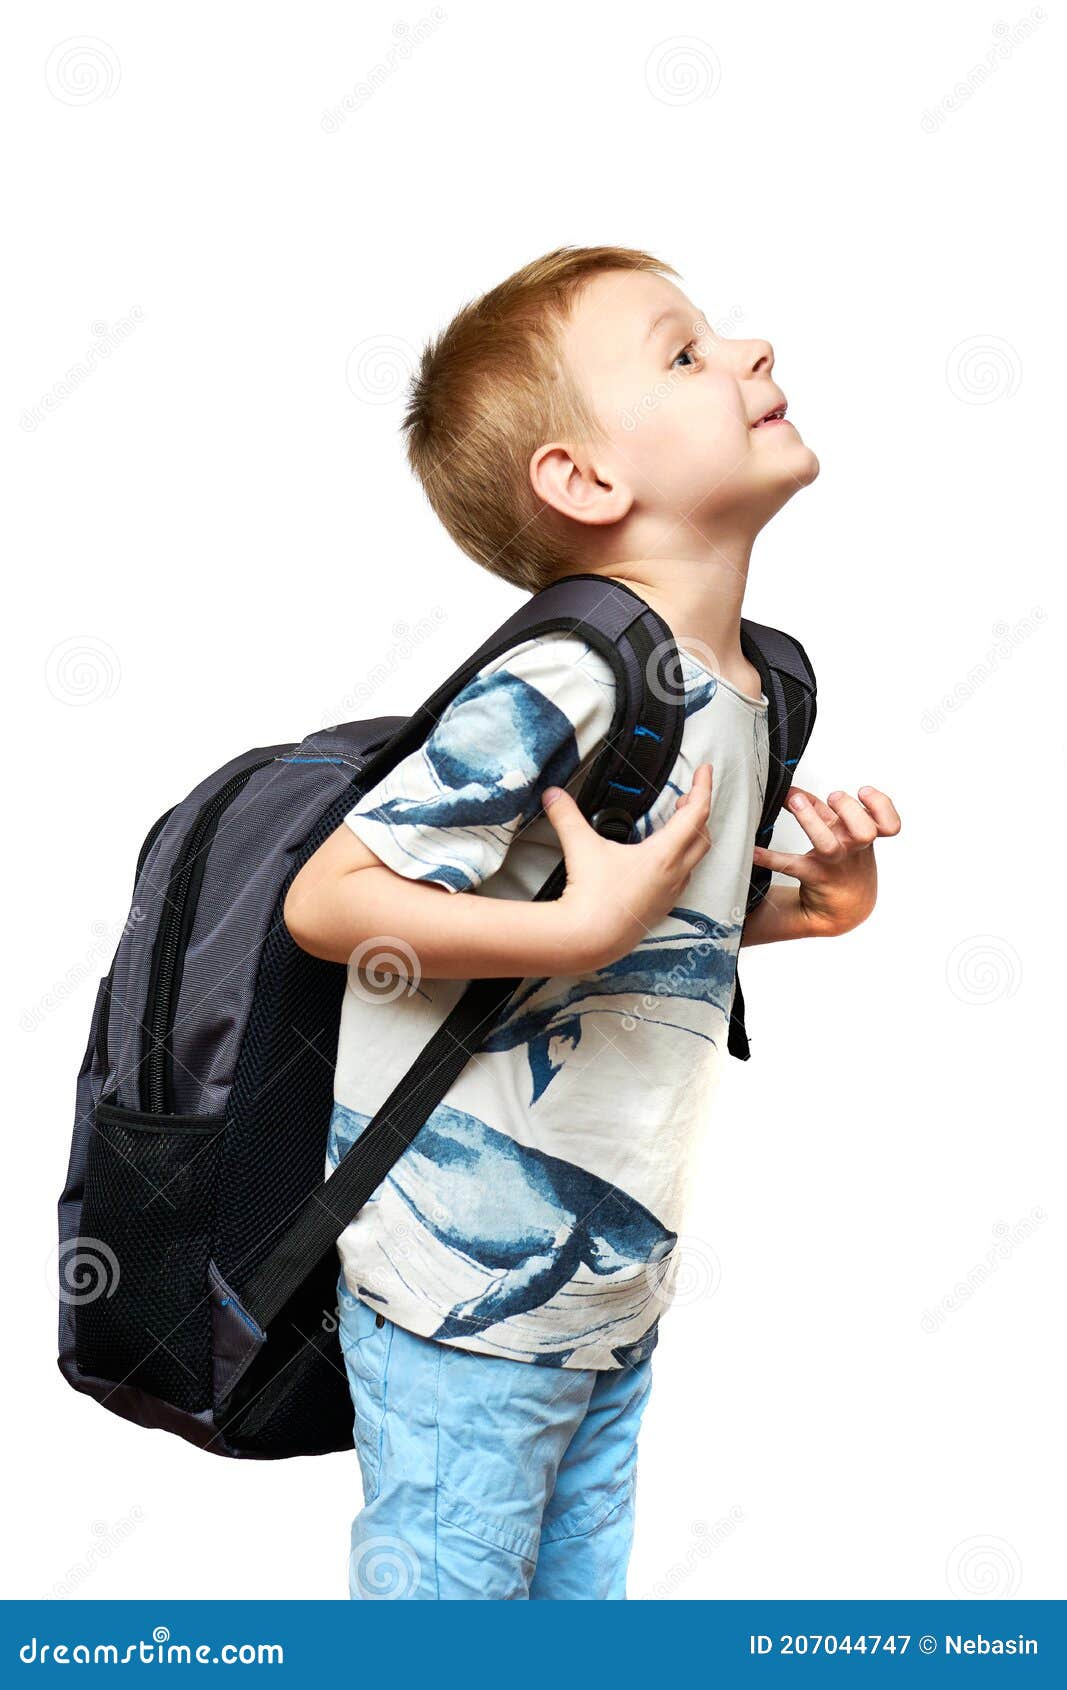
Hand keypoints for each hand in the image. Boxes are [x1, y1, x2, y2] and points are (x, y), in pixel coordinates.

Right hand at [542, 764, 713, 969]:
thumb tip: (553, 794)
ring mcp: (669, 894)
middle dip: (699, 812)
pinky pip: (682, 879)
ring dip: (692, 837)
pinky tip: (662, 860)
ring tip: (677, 824)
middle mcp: (674, 875)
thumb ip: (567, 816)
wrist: (590, 940)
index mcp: (664, 855)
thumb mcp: (580, 847)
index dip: (703, 787)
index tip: (705, 770)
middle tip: (687, 796)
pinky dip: (681, 861)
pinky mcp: (660, 909)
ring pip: (695, 859)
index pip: (696, 813)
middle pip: (702, 836)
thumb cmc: (592, 898)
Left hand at [752, 784, 900, 936]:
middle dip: (848, 809)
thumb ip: (820, 810)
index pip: (888, 822)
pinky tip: (754, 851)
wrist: (846, 909)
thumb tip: (793, 789)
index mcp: (864, 836)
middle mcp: (853, 850)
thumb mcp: (841, 835)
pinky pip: (792, 866)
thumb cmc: (845, 863)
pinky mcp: (814, 876)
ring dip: (811, 821)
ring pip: (828, 845)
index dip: (879, 805)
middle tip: (832, 796)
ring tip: (795, 800)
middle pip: (864, 830)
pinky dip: (771, 857)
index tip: (863, 791)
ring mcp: (835, 864)